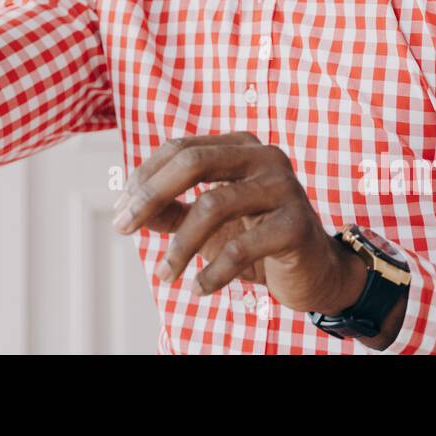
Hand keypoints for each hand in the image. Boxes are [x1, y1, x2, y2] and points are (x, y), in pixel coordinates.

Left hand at [112, 132, 363, 316]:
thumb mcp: (207, 223)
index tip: (121, 213)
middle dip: (151, 196)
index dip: (144, 178)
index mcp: (240, 146)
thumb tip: (127, 209)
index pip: (180, 149)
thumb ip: (170, 211)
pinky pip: (241, 247)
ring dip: (180, 246)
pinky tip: (198, 288)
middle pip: (193, 162)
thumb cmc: (256, 239)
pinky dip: (213, 272)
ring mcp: (283, 187)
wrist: (314, 271)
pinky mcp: (296, 224)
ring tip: (165, 274)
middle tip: (123, 228)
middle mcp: (263, 156)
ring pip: (214, 205)